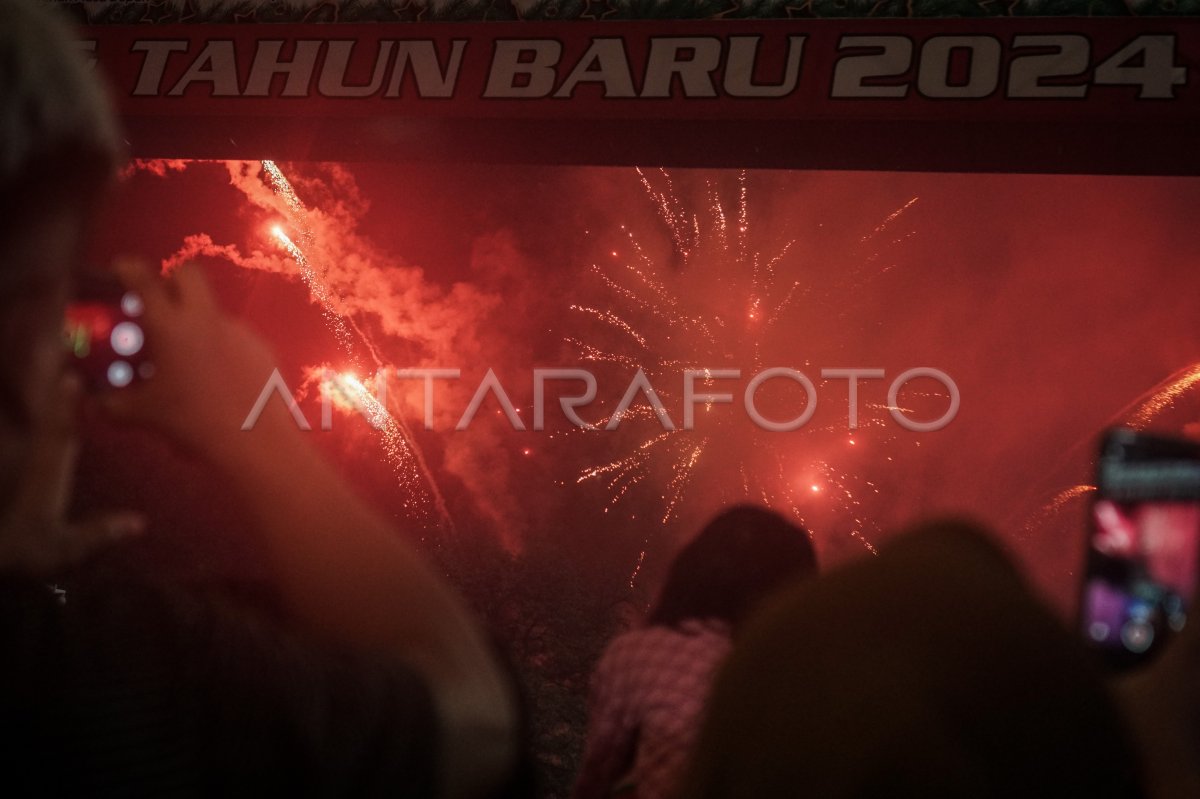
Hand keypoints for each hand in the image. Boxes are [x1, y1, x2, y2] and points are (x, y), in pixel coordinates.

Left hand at [0, 371, 143, 577]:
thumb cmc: (23, 550)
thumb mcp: (61, 550)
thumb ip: (98, 534)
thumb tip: (140, 523)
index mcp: (48, 472)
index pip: (59, 433)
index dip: (66, 406)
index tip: (73, 376)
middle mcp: (37, 455)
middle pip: (47, 411)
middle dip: (56, 381)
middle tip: (70, 352)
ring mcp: (28, 453)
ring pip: (39, 414)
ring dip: (49, 388)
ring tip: (66, 362)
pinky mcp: (25, 457)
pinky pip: (40, 425)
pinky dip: (49, 408)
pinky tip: (57, 392)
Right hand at [100, 259, 290, 465]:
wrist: (255, 440)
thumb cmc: (193, 423)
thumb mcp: (143, 415)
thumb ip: (112, 405)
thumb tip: (93, 403)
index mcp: (171, 327)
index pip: (145, 280)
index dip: (129, 269)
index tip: (122, 270)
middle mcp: (206, 319)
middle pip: (189, 274)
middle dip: (171, 281)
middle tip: (159, 303)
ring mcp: (238, 330)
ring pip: (214, 310)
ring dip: (197, 322)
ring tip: (189, 359)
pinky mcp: (261, 347)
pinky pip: (235, 337)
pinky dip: (222, 348)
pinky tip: (219, 378)